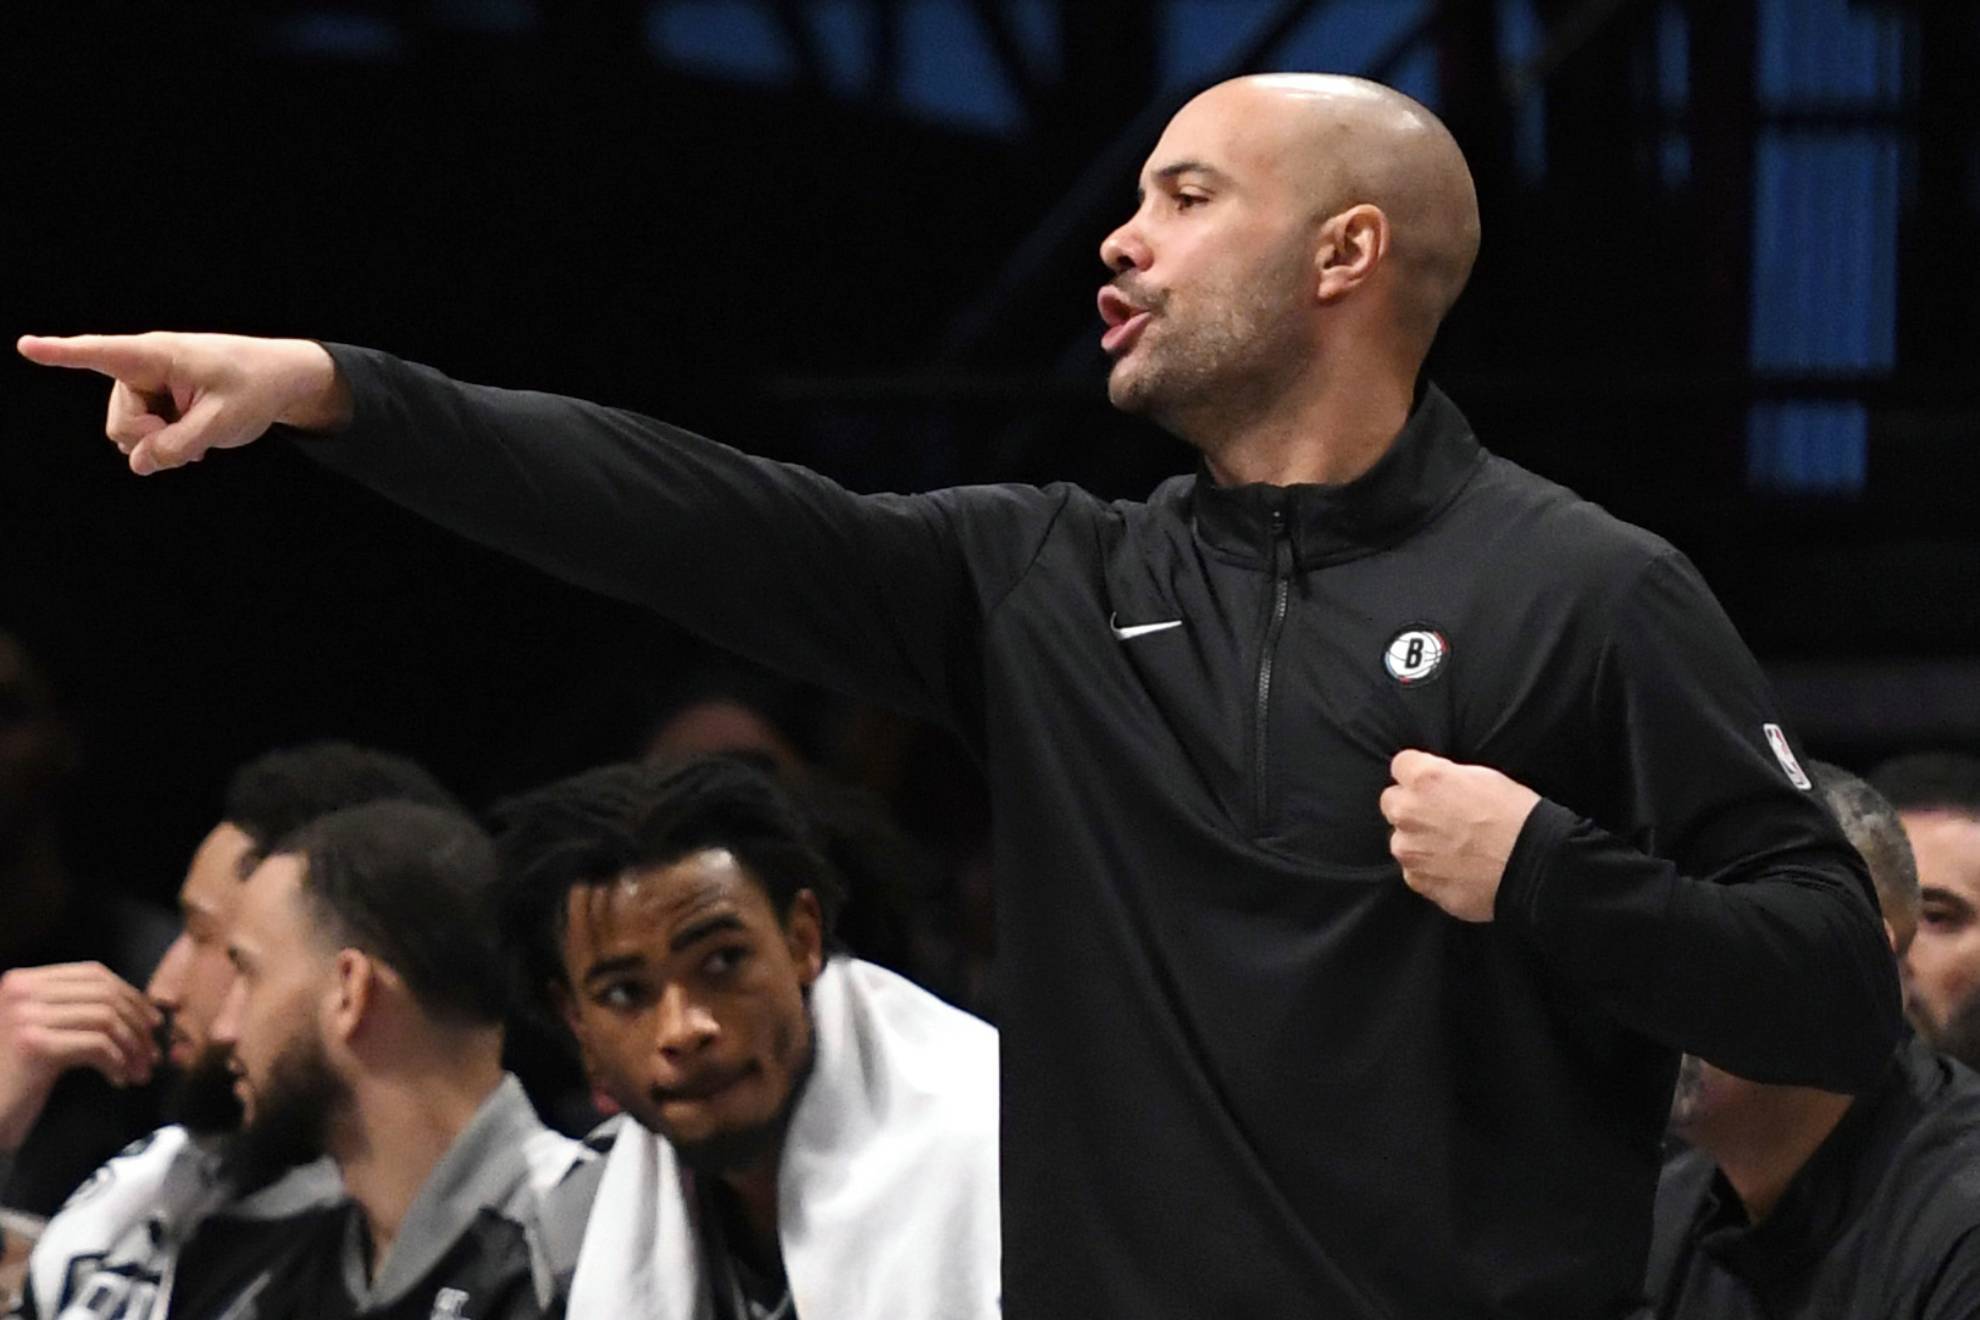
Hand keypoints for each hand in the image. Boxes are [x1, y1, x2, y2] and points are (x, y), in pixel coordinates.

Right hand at [0, 962, 160, 1150]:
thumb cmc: (19, 1076)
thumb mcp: (46, 1030)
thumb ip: (77, 1008)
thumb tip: (141, 1005)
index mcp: (24, 980)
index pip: (94, 973)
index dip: (131, 995)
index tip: (152, 1021)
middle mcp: (22, 991)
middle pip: (105, 995)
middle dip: (138, 1024)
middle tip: (153, 1053)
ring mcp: (25, 1016)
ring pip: (106, 1019)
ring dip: (132, 1048)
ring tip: (140, 1070)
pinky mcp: (33, 1045)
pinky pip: (96, 1045)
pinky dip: (116, 1062)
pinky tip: (118, 1080)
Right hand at [16, 331, 350, 474]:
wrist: (281, 380)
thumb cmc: (256, 388)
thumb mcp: (223, 422)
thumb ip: (178, 445)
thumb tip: (138, 465)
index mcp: (157, 355)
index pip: (100, 353)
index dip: (61, 353)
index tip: (26, 346)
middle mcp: (144, 367)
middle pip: (120, 420)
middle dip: (147, 438)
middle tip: (190, 436)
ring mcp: (148, 387)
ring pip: (128, 433)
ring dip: (159, 442)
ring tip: (198, 433)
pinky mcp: (155, 403)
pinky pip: (142, 437)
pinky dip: (164, 444)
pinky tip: (194, 442)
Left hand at [1379, 750, 1541, 922]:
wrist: (1534, 866)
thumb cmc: (1517, 816)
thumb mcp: (1484, 777)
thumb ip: (1445, 777)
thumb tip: (1432, 782)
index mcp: (1425, 780)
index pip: (1400, 765)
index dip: (1418, 774)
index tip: (1433, 783)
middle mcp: (1408, 812)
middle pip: (1392, 802)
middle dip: (1411, 806)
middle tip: (1443, 817)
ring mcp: (1410, 850)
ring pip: (1401, 840)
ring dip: (1419, 841)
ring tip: (1455, 848)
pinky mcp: (1418, 881)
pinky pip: (1414, 871)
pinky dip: (1429, 870)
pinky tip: (1457, 869)